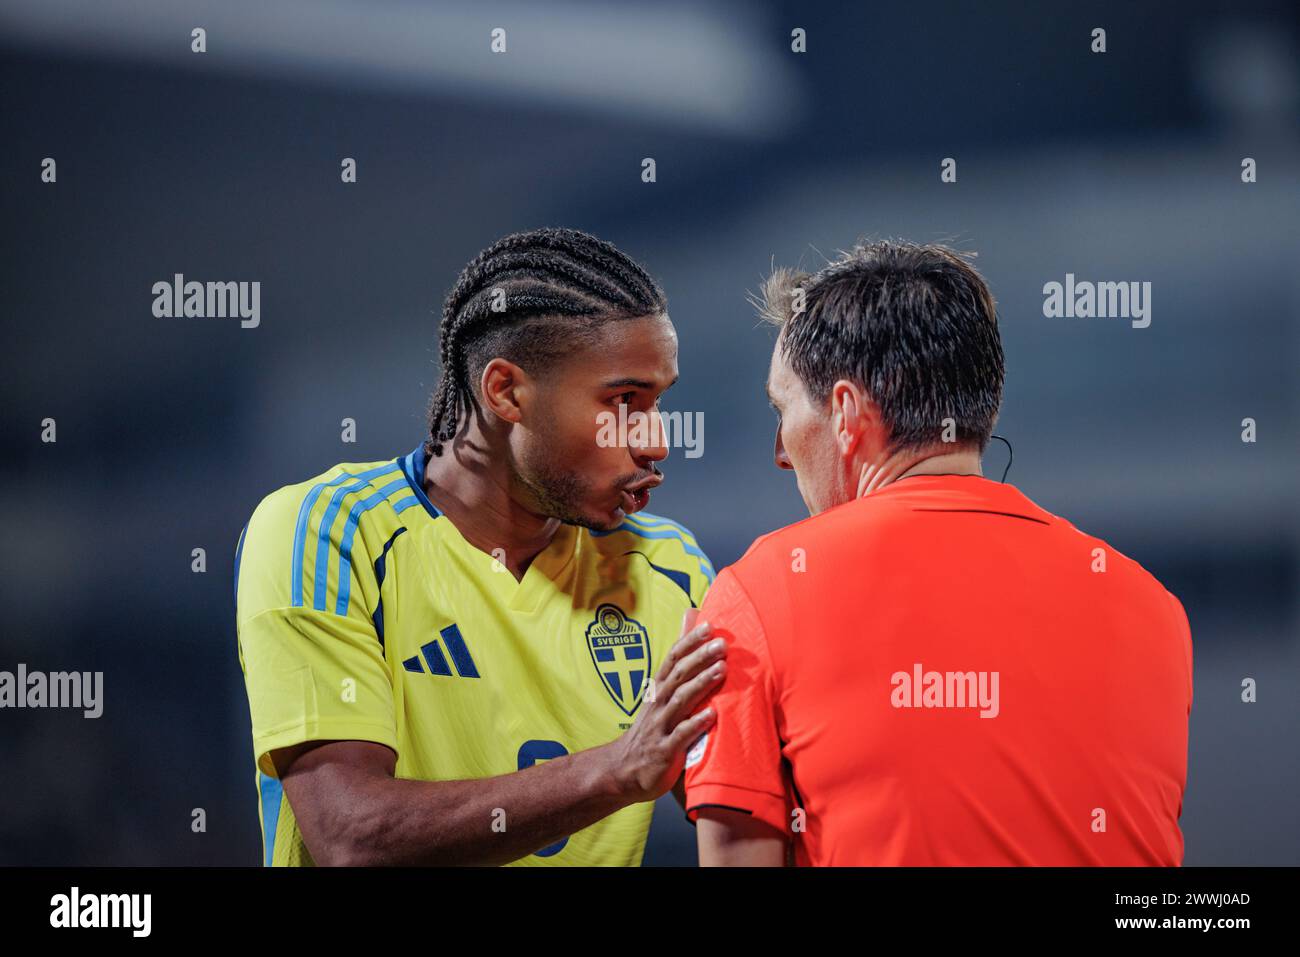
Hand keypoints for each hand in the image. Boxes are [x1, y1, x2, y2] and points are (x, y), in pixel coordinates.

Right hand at [601, 612, 724, 802]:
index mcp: (658, 689)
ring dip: (701, 684)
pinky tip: (712, 715)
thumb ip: (676, 669)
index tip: (709, 627)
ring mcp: (660, 726)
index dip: (689, 642)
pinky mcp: (664, 751)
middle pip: (678, 675)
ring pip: (680, 700)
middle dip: (700, 658)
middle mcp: (658, 704)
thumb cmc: (651, 730)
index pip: (673, 659)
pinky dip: (695, 724)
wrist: (623, 770)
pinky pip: (680, 735)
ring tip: (721, 669)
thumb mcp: (659, 697)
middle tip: (721, 644)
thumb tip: (686, 632)